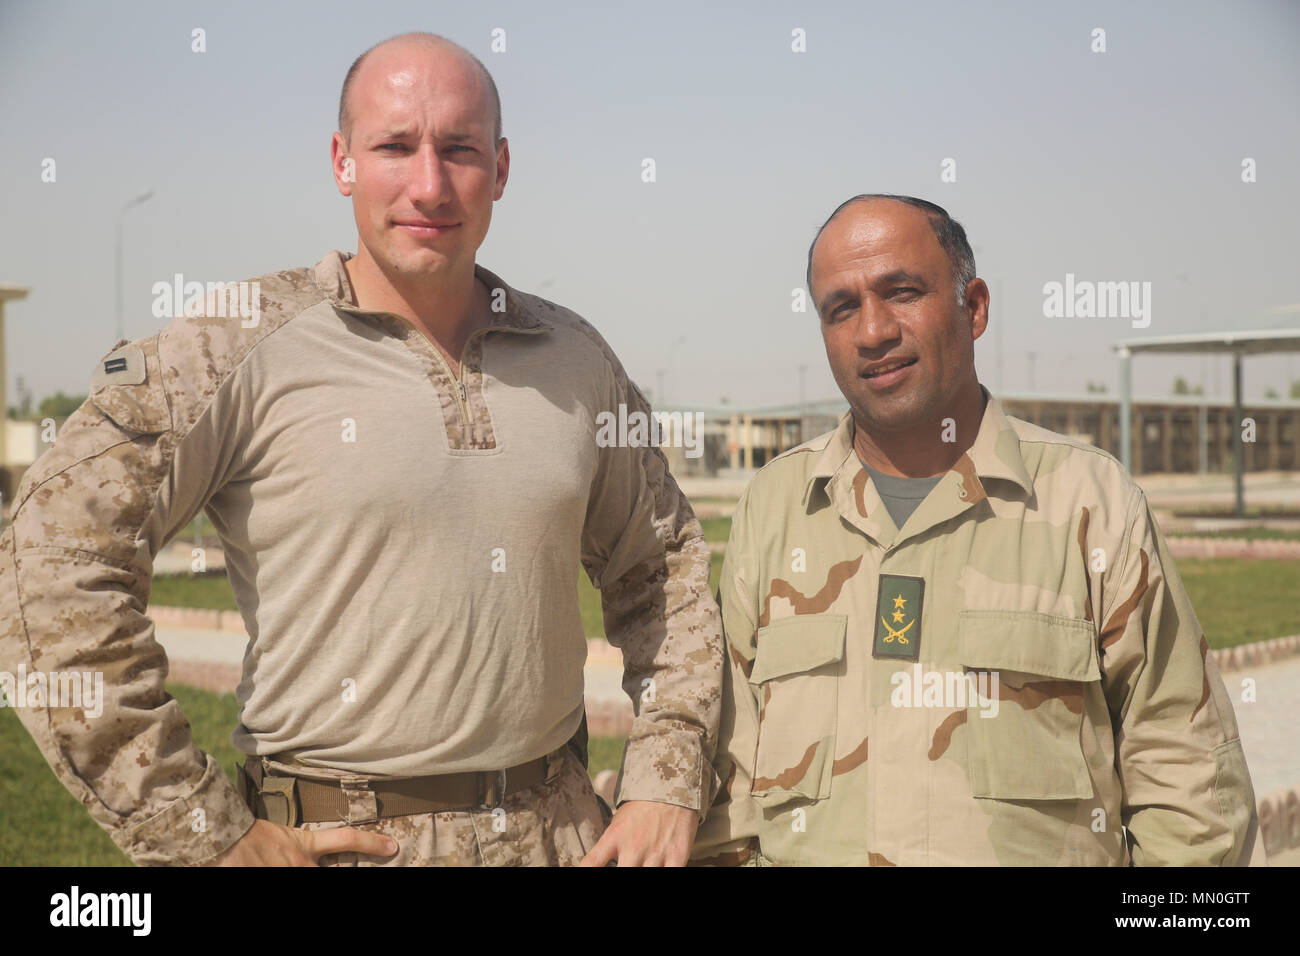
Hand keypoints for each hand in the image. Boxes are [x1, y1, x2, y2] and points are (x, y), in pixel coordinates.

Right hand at [202, 819, 397, 866]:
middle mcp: (300, 862)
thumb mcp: (284, 837)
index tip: (392, 846)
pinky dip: (281, 871)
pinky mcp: (267, 880)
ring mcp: (286, 872)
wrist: (219, 838)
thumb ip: (307, 848)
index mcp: (304, 846)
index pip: (347, 839)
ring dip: (298, 868)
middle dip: (341, 870)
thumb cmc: (249, 834)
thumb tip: (316, 860)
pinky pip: (288, 886)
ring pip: (310, 876)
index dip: (372, 842)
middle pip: (332, 873)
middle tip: (319, 862)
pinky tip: (272, 867)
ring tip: (283, 862)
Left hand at [579, 800, 698, 866]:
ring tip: (643, 864)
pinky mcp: (677, 857)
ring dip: (644, 871)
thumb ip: (610, 845)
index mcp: (614, 837)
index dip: (585, 869)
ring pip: (646, 877)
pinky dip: (664, 872)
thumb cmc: (642, 808)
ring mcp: (655, 854)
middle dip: (623, 870)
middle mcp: (633, 847)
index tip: (584, 870)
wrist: (672, 790)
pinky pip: (671, 875)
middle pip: (622, 873)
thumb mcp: (618, 822)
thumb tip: (602, 863)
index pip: (592, 862)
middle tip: (626, 864)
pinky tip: (661, 866)